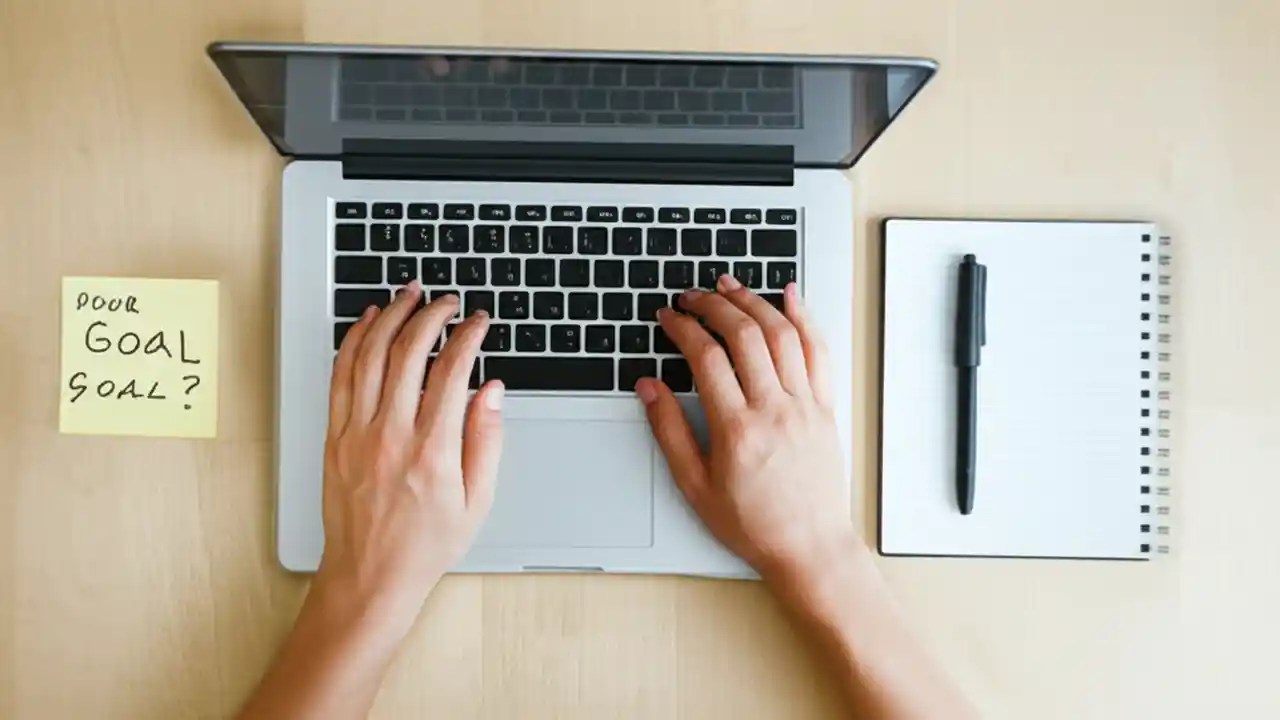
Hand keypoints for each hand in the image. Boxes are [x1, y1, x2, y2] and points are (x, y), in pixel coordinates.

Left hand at [319, 281, 503, 622]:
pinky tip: (368, 323)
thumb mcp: (477, 501)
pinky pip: (340, 376)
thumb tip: (491, 391)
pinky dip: (353, 341)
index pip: (452, 372)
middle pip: (409, 352)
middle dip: (432, 315)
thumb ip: (487, 441)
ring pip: (370, 356)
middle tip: (448, 301)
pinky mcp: (334, 438)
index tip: (479, 322)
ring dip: (390, 316)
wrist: (369, 577)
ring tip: (408, 295)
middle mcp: (391, 436)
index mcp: (433, 452)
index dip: (468, 336)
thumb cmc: (425, 545)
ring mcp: (356, 434)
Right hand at [635, 275, 857, 583]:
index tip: (668, 318)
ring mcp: (804, 406)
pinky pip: (818, 352)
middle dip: (713, 305)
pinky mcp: (825, 408)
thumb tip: (648, 388)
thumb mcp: (695, 486)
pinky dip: (805, 319)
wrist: (809, 547)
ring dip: (753, 301)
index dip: (682, 328)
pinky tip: (790, 296)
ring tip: (730, 285)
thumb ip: (669, 432)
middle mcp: (774, 410)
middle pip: (743, 335)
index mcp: (737, 430)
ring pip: (781, 335)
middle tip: (692, 295)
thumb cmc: (753, 524)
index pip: (706, 358)